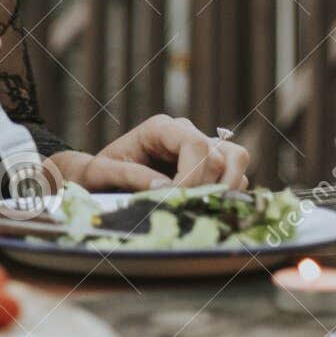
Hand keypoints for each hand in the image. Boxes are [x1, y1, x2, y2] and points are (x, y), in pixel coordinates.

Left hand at [52, 115, 250, 193]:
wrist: (101, 177)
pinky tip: (206, 208)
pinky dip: (229, 194)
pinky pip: (236, 175)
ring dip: (226, 188)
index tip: (176, 200)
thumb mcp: (103, 173)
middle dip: (206, 188)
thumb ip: (131, 177)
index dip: (192, 175)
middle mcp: (185, 132)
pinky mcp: (209, 165)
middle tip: (184, 208)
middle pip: (218, 156)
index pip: (194, 144)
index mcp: (161, 128)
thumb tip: (166, 189)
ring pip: (236, 159)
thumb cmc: (99, 172)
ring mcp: (200, 147)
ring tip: (202, 207)